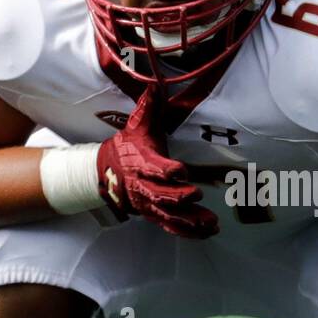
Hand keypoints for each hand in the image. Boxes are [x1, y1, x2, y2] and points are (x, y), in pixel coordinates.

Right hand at [96, 87, 218, 238]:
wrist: (106, 172)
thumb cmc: (128, 147)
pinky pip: (171, 226)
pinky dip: (189, 232)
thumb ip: (149, 108)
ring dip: (190, 220)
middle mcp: (143, 187)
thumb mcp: (136, 126)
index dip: (166, 170)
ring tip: (211, 223)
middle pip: (160, 196)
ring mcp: (148, 204)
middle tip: (196, 195)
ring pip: (168, 215)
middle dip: (178, 197)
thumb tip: (155, 85)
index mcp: (141, 163)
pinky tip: (207, 232)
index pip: (153, 168)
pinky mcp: (153, 214)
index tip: (181, 171)